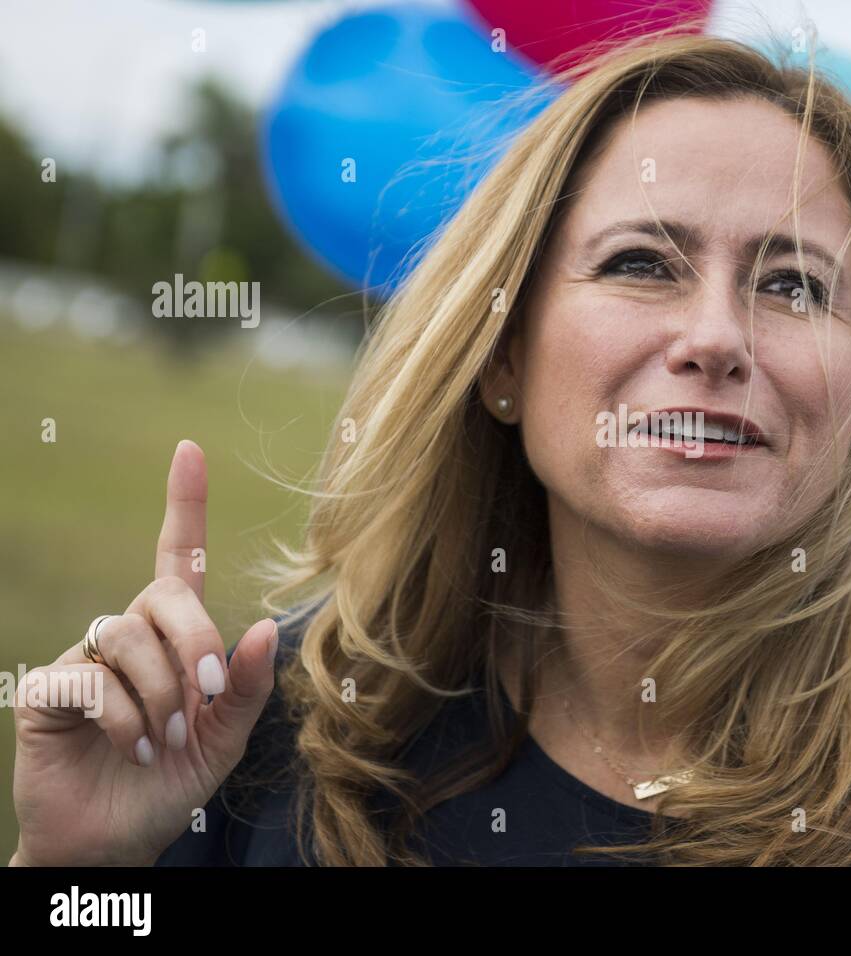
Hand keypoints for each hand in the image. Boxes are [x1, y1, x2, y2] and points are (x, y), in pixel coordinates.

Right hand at [11, 440, 278, 866]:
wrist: (117, 839)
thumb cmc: (173, 781)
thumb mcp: (226, 736)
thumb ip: (245, 686)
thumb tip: (261, 627)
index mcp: (175, 636)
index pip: (180, 557)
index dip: (184, 504)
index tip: (189, 449)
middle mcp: (128, 635)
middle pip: (164, 596)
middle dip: (195, 644)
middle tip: (204, 699)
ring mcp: (85, 659)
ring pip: (128, 636)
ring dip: (161, 693)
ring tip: (165, 739)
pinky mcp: (49, 689)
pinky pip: (93, 679)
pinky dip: (126, 718)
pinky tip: (133, 747)